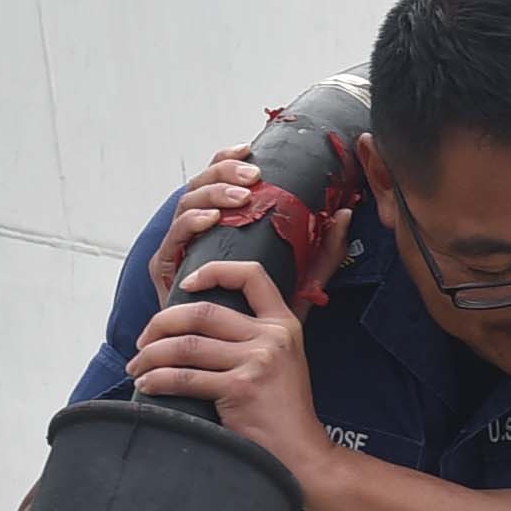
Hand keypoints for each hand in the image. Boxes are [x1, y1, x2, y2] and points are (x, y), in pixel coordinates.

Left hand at [127, 257, 328, 477]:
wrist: (301, 452)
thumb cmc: (284, 412)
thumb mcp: (285, 360)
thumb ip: (257, 337)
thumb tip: (205, 322)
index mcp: (283, 324)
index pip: (252, 276)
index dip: (214, 272)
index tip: (187, 284)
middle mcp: (271, 337)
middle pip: (202, 312)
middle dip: (161, 323)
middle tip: (143, 341)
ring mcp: (256, 362)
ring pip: (186, 345)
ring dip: (151, 355)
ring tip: (138, 367)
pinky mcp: (239, 388)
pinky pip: (184, 377)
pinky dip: (157, 380)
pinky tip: (148, 384)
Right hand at [150, 145, 350, 306]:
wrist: (230, 361)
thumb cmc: (261, 317)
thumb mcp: (302, 279)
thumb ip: (323, 250)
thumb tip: (346, 214)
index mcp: (222, 225)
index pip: (219, 181)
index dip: (228, 161)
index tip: (249, 150)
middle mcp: (196, 231)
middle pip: (201, 186)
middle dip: (224, 174)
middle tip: (251, 178)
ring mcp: (178, 249)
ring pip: (185, 205)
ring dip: (211, 196)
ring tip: (238, 199)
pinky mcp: (164, 270)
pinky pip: (173, 240)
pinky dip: (190, 225)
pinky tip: (210, 221)